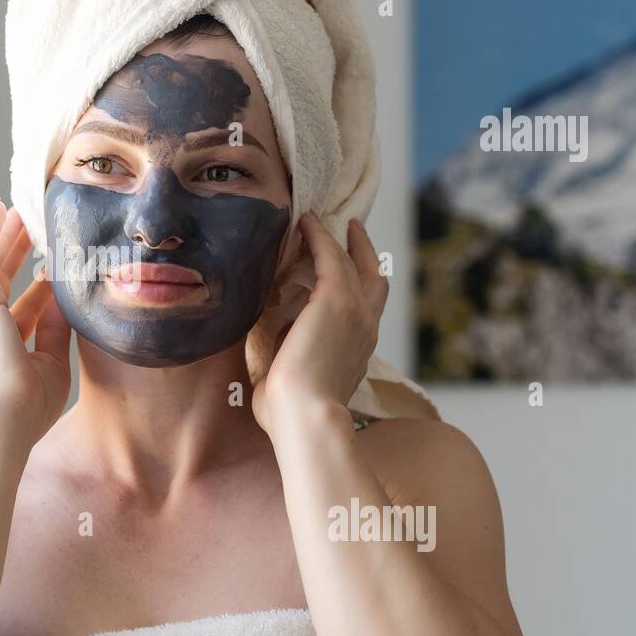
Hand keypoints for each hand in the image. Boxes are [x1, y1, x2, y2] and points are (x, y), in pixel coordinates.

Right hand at [0, 198, 71, 448]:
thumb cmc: (29, 405)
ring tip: (13, 210)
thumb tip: (63, 302)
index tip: (50, 264)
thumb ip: (55, 330)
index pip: (21, 305)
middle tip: (27, 224)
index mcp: (0, 343)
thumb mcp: (52, 362)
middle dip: (14, 250)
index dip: (36, 284)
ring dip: (1, 235)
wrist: (8, 420)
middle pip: (1, 278)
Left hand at [252, 211, 387, 437]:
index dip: (359, 287)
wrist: (304, 416)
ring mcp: (356, 311)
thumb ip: (282, 360)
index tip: (349, 271)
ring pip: (351, 262)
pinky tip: (306, 222)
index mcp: (358, 352)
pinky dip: (319, 236)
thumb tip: (261, 346)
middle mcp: (366, 328)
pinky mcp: (336, 298)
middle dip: (364, 253)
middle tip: (354, 230)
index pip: (365, 311)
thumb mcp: (291, 381)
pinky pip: (329, 255)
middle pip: (374, 279)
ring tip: (321, 220)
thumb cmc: (290, 413)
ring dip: (337, 238)